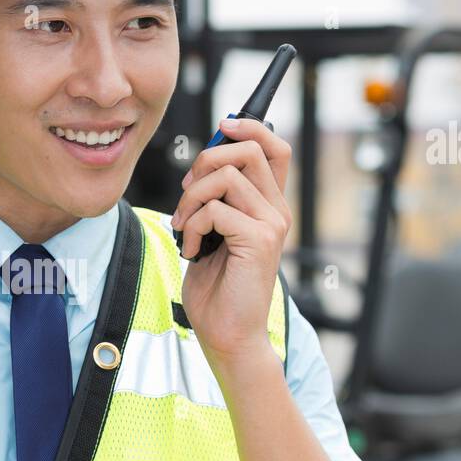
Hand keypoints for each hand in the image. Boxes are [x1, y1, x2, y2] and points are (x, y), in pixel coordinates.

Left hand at [171, 118, 291, 376]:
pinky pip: (215, 209)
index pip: (274, 147)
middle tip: (186, 192)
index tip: (223, 126)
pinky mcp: (259, 240)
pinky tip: (192, 249)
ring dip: (190, 198)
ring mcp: (271, 224)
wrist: (228, 334)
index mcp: (269, 206)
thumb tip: (202, 163)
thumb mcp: (213, 233)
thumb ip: (215, 198)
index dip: (250, 125)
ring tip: (184, 226)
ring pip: (225, 176)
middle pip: (248, 150)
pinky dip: (193, 225)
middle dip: (205, 160)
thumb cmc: (217, 288)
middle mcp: (277, 211)